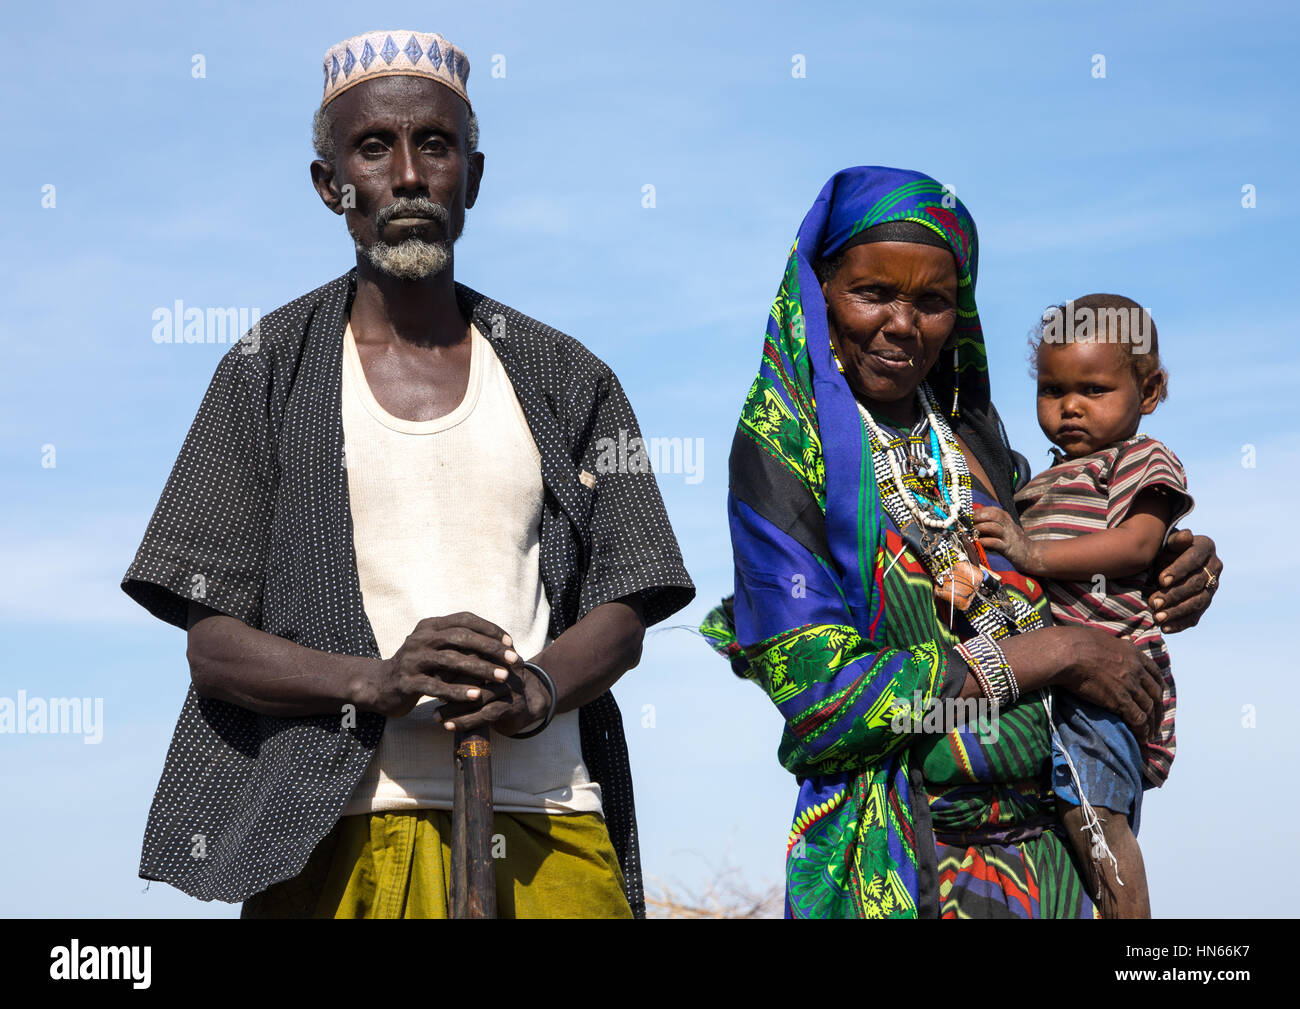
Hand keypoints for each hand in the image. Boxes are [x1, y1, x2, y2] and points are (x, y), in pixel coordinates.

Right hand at [360, 612, 516, 717]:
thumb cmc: (419, 668)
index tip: (509, 642)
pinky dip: (458, 691)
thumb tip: (499, 644)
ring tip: (502, 677)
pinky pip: (436, 686)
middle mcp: (420, 638)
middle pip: (460, 637)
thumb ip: (459, 643)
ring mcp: (412, 659)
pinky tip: (477, 696)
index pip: (464, 619)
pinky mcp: (406, 682)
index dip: (489, 628)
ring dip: (480, 669)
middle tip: (513, 659)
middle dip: (490, 648)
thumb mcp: (436, 650)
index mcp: (429, 626)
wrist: (380, 686)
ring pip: (451, 661)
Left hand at [440, 661, 551, 736]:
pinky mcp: (515, 706)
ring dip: (454, 707)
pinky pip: (487, 714)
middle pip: (475, 673)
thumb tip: (430, 666)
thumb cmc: (494, 686)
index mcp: (498, 652)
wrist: (527, 704)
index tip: (430, 674)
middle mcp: (508, 666)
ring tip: (436, 715)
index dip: (449, 664)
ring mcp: (513, 686)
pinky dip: (466, 721)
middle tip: (429, 692)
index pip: (471, 653)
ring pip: (479, 696)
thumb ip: (463, 664)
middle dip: (450, 683)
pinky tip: (449, 726)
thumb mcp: (482, 670)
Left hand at [972, 505, 1035, 570]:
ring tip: (971, 531)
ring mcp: (1008, 536)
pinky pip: (995, 543)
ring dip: (980, 528)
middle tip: (968, 522)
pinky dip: (985, 541)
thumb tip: (972, 520)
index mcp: (1006, 518)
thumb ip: (991, 523)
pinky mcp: (1007, 548)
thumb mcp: (1004, 528)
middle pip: (993, 515)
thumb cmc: (1011, 540)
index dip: (979, 511)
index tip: (968, 515)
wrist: (1030, 554)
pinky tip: (978, 541)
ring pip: (994, 527)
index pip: (992, 510)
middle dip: (979, 517)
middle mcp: (1008, 525)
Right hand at [1054, 626, 1163, 742]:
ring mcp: (1130, 685)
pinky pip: (1138, 719)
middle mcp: (1136, 669)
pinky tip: (1141, 738)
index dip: (1158, 688)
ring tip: (1150, 735)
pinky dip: (1142, 731)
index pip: (1154, 673)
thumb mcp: (1101, 639)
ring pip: (1149, 709)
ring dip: (1151, 724)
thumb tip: (1105, 648)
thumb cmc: (1076, 642)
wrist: (1068, 653)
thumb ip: (1111, 648)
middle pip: (1155, 694)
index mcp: (1133, 654)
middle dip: (1158, 710)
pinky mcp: (1120, 700)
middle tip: (1156, 722)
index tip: (1157, 698)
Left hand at [1148, 529, 1221, 631]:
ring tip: (1157, 617)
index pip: (1194, 560)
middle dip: (1174, 595)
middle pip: (1196, 584)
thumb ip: (1176, 540)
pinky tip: (1165, 628)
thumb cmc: (1165, 548)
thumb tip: (1186, 535)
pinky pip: (1195, 616)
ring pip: (1198, 602)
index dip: (1178, 571)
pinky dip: (1180, 624)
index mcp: (1206, 547)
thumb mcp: (1167, 542)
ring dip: (1177, 612)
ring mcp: (1212, 587)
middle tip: (1153, 602)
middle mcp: (1214, 567)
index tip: (1160, 580)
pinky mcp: (1205, 603)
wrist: (1167, 560)